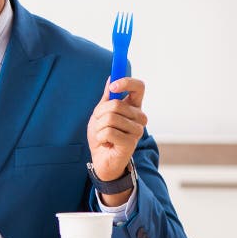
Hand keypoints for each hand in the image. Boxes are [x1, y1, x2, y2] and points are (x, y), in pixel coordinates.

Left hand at [86, 77, 147, 205]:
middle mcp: (140, 117)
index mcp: (134, 107)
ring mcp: (137, 131)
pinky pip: (108, 132)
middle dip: (99, 113)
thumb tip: (112, 77)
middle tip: (100, 124)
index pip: (139, 87)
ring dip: (98, 127)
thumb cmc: (103, 135)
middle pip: (116, 104)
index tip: (113, 86)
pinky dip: (100, 137)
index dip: (126, 82)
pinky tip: (106, 143)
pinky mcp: (131, 143)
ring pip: (110, 118)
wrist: (102, 160)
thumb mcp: (101, 113)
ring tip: (103, 135)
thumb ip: (107, 97)